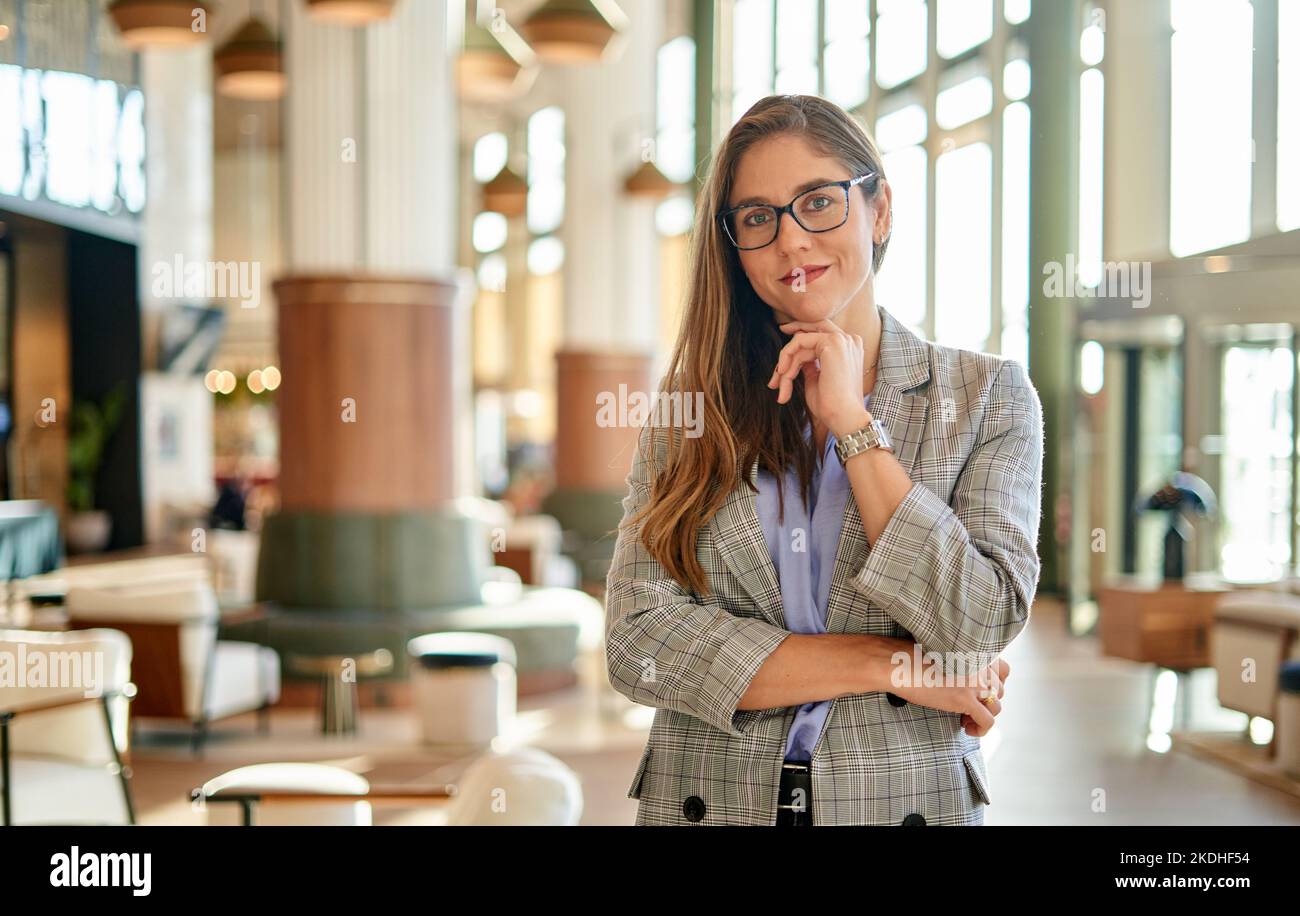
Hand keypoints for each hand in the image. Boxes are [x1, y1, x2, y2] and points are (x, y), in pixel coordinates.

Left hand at [768, 319, 868, 436]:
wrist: (844, 417)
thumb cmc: (831, 406)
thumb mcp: (817, 380)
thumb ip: (809, 365)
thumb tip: (797, 357)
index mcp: (849, 349)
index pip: (822, 334)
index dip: (803, 337)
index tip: (786, 341)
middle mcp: (849, 340)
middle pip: (815, 327)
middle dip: (794, 330)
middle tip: (780, 330)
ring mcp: (842, 340)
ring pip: (801, 341)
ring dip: (786, 364)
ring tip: (780, 386)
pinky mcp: (832, 343)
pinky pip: (799, 342)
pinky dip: (787, 358)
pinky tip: (783, 375)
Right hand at [890, 656, 1009, 736]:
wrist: (896, 663)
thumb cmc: (909, 656)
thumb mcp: (943, 652)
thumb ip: (962, 662)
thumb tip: (965, 680)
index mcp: (976, 650)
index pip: (1002, 670)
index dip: (991, 684)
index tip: (976, 692)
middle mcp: (982, 664)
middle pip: (1000, 690)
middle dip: (986, 700)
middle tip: (967, 707)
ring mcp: (976, 682)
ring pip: (996, 706)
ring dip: (983, 714)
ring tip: (964, 719)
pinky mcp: (967, 700)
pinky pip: (987, 722)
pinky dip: (980, 730)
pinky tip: (967, 729)